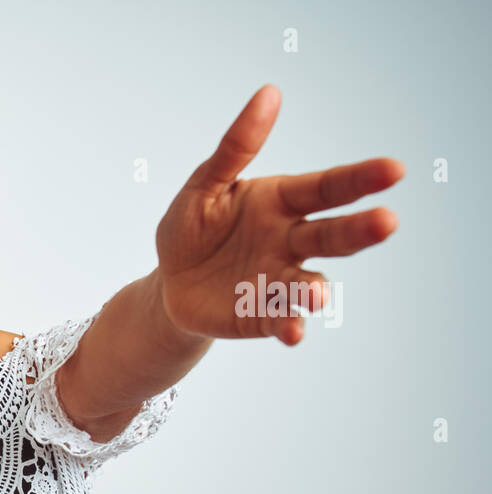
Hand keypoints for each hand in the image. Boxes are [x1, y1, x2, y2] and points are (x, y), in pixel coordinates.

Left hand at [155, 84, 403, 344]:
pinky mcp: (262, 315)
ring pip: (308, 281)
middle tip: (388, 222)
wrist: (170, 284)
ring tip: (318, 291)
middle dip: (360, 230)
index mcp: (282, 202)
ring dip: (316, 287)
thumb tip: (269, 92)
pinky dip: (289, 325)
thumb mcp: (204, 186)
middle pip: (331, 235)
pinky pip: (280, 320)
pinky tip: (294, 331)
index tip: (394, 169)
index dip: (360, 179)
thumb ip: (237, 147)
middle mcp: (291, 241)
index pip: (326, 188)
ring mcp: (278, 280)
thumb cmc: (191, 229)